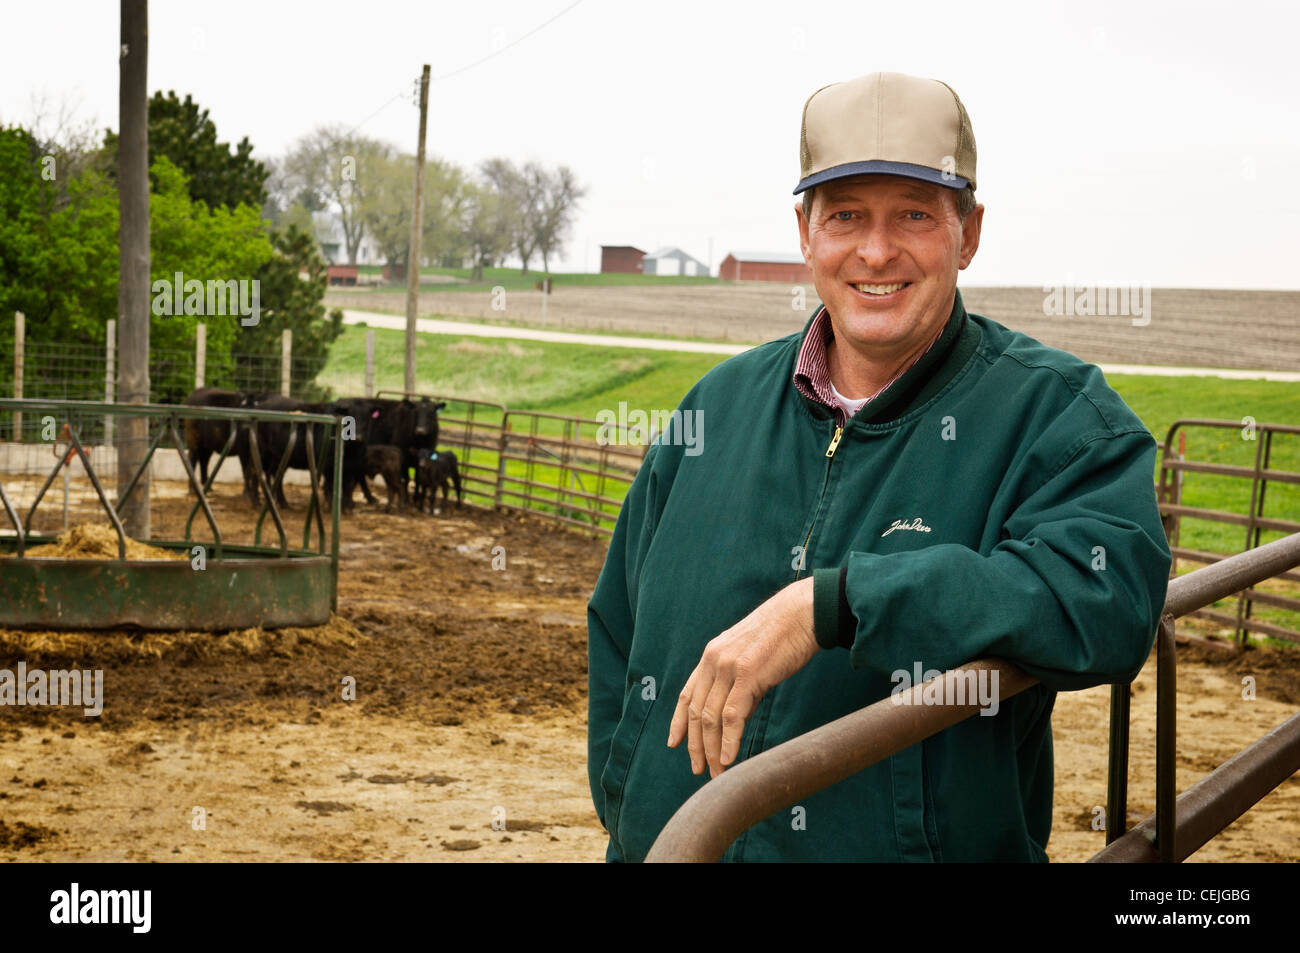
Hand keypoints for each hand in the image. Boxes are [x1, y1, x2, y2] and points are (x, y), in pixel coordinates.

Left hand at [667, 576, 819, 778]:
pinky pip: (732, 715)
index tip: (674, 743)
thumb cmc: (782, 635)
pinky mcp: (748, 674)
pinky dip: (728, 740)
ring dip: (712, 750)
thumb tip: (735, 718)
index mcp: (711, 655)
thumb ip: (739, 685)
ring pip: (711, 718)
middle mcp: (713, 661)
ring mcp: (728, 667)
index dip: (678, 721)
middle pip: (696, 711)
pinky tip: (728, 758)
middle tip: (698, 769)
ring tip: (716, 772)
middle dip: (696, 744)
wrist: (801, 613)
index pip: (687, 694)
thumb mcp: (750, 658)